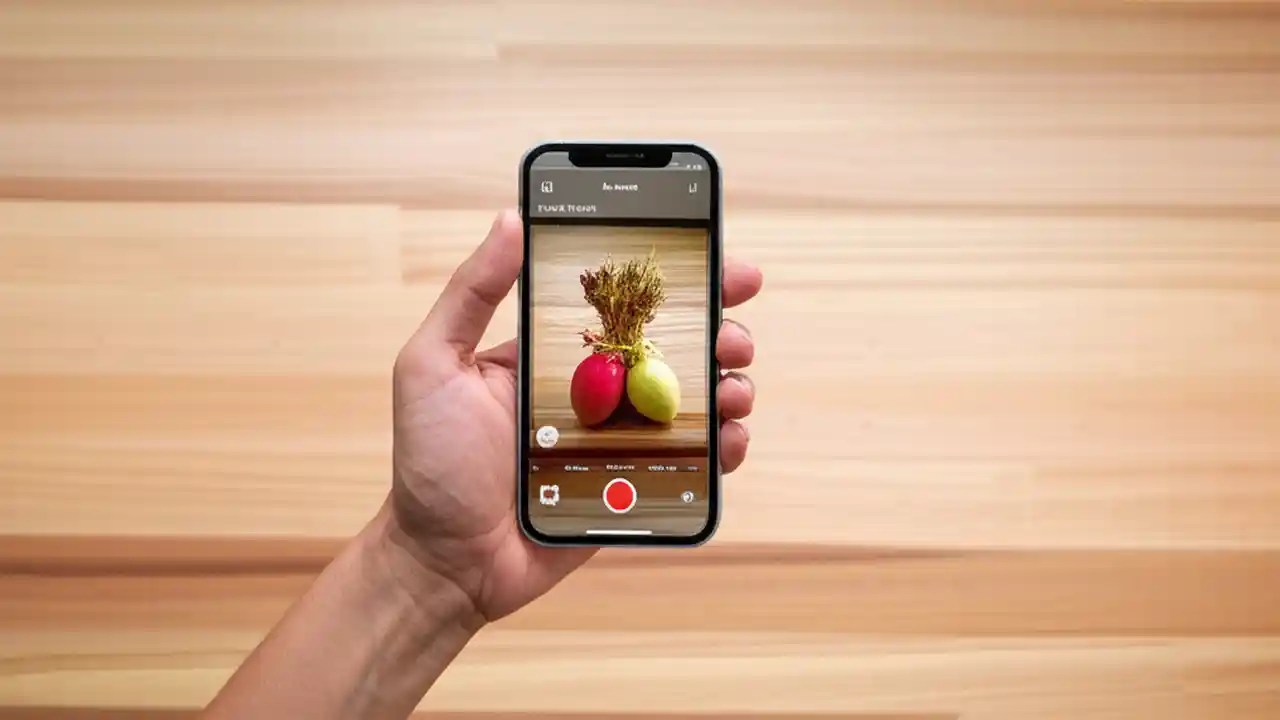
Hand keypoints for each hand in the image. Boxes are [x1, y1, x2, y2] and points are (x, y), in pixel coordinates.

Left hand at [385, 210, 762, 620]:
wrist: (446, 561)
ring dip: (729, 386)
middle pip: (677, 347)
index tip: (720, 258)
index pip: (626, 303)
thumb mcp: (433, 364)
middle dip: (720, 330)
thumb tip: (511, 219)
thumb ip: (472, 292)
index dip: (677, 279)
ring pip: (695, 401)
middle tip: (732, 335)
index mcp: (558, 352)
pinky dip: (724, 448)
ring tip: (731, 389)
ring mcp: (620, 439)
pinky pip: (694, 463)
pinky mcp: (635, 487)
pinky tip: (729, 441)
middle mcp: (598, 389)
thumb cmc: (432, 463)